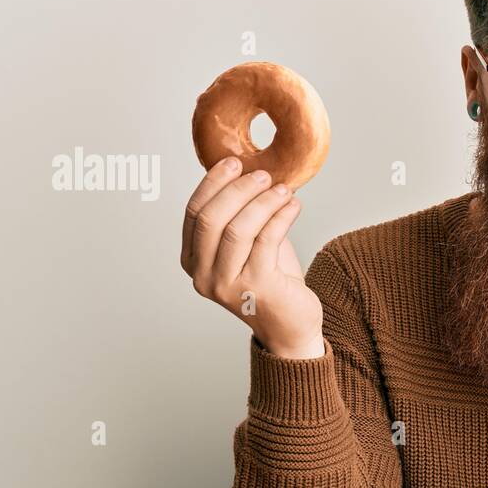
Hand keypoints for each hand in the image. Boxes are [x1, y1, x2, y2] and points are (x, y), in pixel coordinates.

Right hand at [180, 157, 325, 358]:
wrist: (292, 324)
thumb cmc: (270, 280)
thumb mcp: (247, 245)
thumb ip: (239, 215)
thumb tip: (248, 172)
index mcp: (193, 261)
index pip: (194, 213)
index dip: (212, 184)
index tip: (232, 162)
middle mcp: (204, 276)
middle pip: (212, 219)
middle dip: (237, 190)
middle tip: (262, 174)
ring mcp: (228, 285)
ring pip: (238, 229)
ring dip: (263, 202)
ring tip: (283, 189)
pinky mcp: (258, 288)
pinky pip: (267, 239)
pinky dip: (281, 216)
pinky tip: (293, 206)